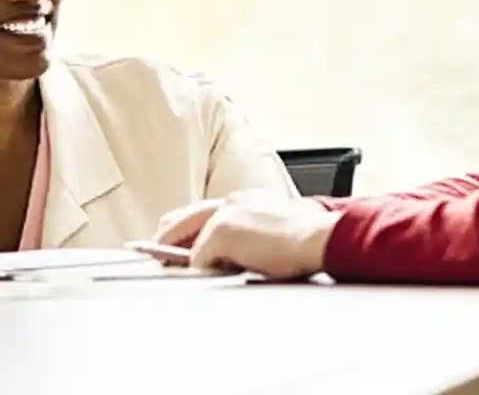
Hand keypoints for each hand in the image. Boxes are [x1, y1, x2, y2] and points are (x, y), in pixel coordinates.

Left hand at [154, 191, 340, 280]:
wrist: (323, 237)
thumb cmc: (310, 240)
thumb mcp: (273, 233)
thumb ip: (248, 239)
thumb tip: (228, 258)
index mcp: (245, 201)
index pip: (203, 212)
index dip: (184, 229)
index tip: (172, 243)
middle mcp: (231, 201)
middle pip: (181, 217)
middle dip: (165, 237)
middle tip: (156, 256)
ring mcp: (224, 214)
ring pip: (185, 235)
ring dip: (178, 255)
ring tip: (167, 266)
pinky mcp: (221, 231)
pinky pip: (199, 258)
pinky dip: (200, 270)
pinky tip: (206, 277)